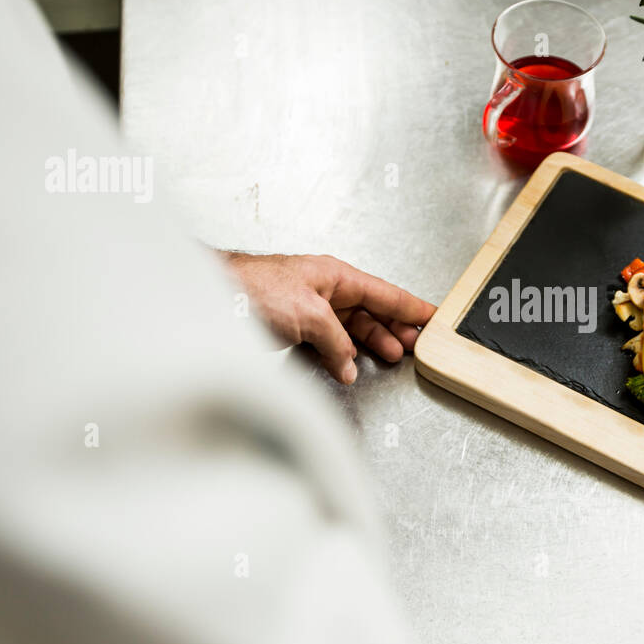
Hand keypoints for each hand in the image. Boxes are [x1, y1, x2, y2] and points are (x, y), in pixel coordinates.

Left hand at [223, 252, 435, 383]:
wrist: (210, 298)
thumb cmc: (253, 290)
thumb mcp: (310, 315)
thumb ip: (337, 342)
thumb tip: (349, 365)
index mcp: (335, 275)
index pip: (384, 292)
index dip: (411, 306)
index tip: (432, 316)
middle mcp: (323, 290)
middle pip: (370, 310)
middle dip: (394, 328)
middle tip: (415, 345)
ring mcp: (308, 308)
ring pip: (349, 328)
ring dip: (368, 344)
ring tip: (389, 356)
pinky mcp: (291, 327)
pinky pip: (327, 342)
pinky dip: (340, 356)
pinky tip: (348, 367)